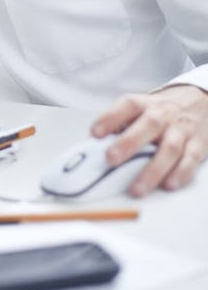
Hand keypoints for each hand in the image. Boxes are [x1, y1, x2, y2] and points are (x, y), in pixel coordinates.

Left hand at [91, 85, 207, 195]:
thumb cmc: (159, 111)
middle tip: (111, 159)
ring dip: (153, 170)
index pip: (127, 106)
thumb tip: (93, 148)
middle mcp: (163, 115)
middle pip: (148, 126)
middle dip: (129, 143)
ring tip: (136, 188)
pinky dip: (180, 173)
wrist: (197, 100)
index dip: (110, 118)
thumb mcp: (139, 108)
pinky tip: (168, 185)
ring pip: (170, 148)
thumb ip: (119, 125)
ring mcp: (181, 130)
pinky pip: (190, 159)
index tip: (94, 133)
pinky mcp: (198, 144)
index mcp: (144, 104)